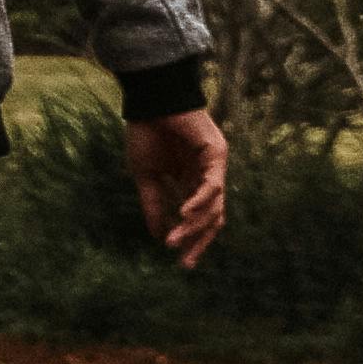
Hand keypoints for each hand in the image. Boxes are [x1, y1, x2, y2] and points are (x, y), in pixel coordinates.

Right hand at [126, 107, 229, 265]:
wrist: (150, 101)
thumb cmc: (146, 133)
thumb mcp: (145, 176)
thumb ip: (154, 205)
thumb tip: (158, 237)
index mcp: (190, 181)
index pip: (199, 218)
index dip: (191, 240)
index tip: (179, 261)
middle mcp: (206, 176)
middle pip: (212, 218)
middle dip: (198, 240)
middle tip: (184, 261)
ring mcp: (214, 166)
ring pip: (213, 206)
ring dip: (194, 224)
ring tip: (176, 237)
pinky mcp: (217, 154)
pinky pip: (212, 185)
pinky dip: (200, 201)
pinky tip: (184, 213)